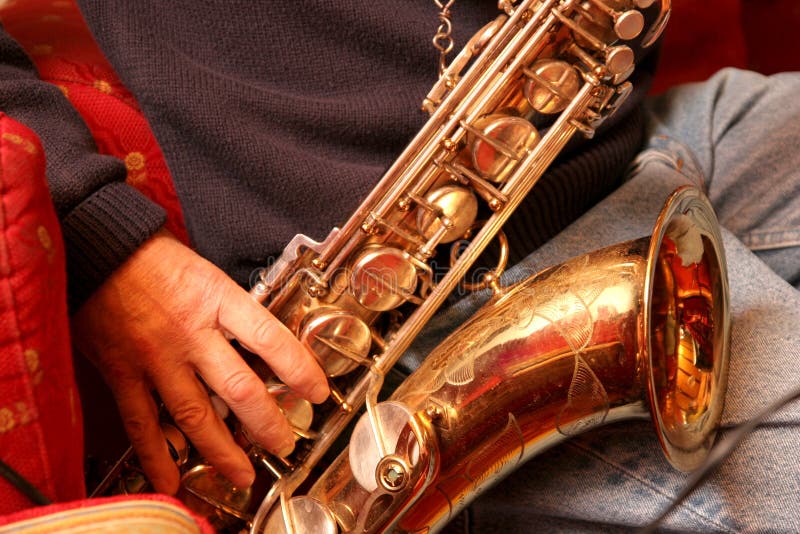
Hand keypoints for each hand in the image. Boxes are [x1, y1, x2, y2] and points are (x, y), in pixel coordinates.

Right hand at [72, 230, 328, 493]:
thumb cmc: (157, 259)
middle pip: (239, 389)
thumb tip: (263, 343)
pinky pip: (142, 422)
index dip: (300, 369)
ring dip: (222, 450)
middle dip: (267, 424)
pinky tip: (170, 480)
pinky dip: (157, 455)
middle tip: (284, 445)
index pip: (271, 339)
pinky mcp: (123, 372)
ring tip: (242, 474)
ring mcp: (156, 357)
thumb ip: (232, 310)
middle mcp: (191, 333)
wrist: (100, 249)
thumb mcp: (208, 274)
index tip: (318, 391)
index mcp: (218, 300)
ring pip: (195, 414)